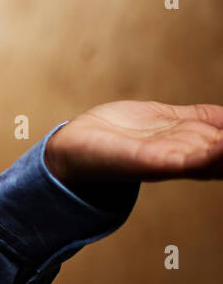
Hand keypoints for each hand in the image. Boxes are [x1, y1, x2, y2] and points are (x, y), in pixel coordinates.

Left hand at [45, 102, 222, 190]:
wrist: (74, 149)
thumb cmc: (125, 134)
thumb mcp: (176, 122)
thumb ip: (208, 121)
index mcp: (199, 149)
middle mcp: (189, 159)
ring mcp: (166, 162)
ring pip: (209, 160)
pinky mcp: (140, 161)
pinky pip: (173, 160)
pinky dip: (197, 155)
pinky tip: (215, 147)